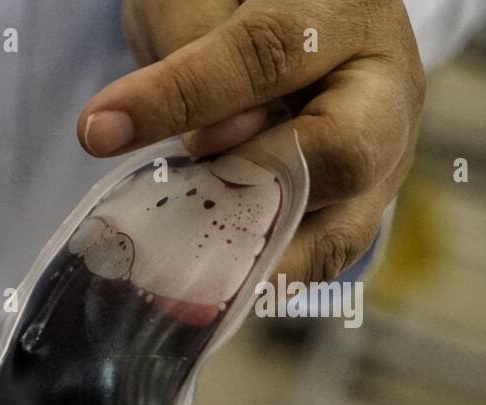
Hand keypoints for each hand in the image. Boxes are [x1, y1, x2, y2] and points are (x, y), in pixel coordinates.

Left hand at [81, 0, 425, 282]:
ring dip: (258, 262)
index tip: (101, 131)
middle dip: (252, 195)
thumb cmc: (232, 5)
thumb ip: (198, 61)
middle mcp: (384, 87)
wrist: (286, 21)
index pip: (265, 54)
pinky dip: (262, 280)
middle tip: (175, 217)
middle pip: (342, 156)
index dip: (183, 97)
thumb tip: (211, 146)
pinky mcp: (357, 204)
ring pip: (340, 229)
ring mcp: (383, 153)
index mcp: (343, 11)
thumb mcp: (198, 1)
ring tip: (181, 285)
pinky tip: (202, 294)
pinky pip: (319, 255)